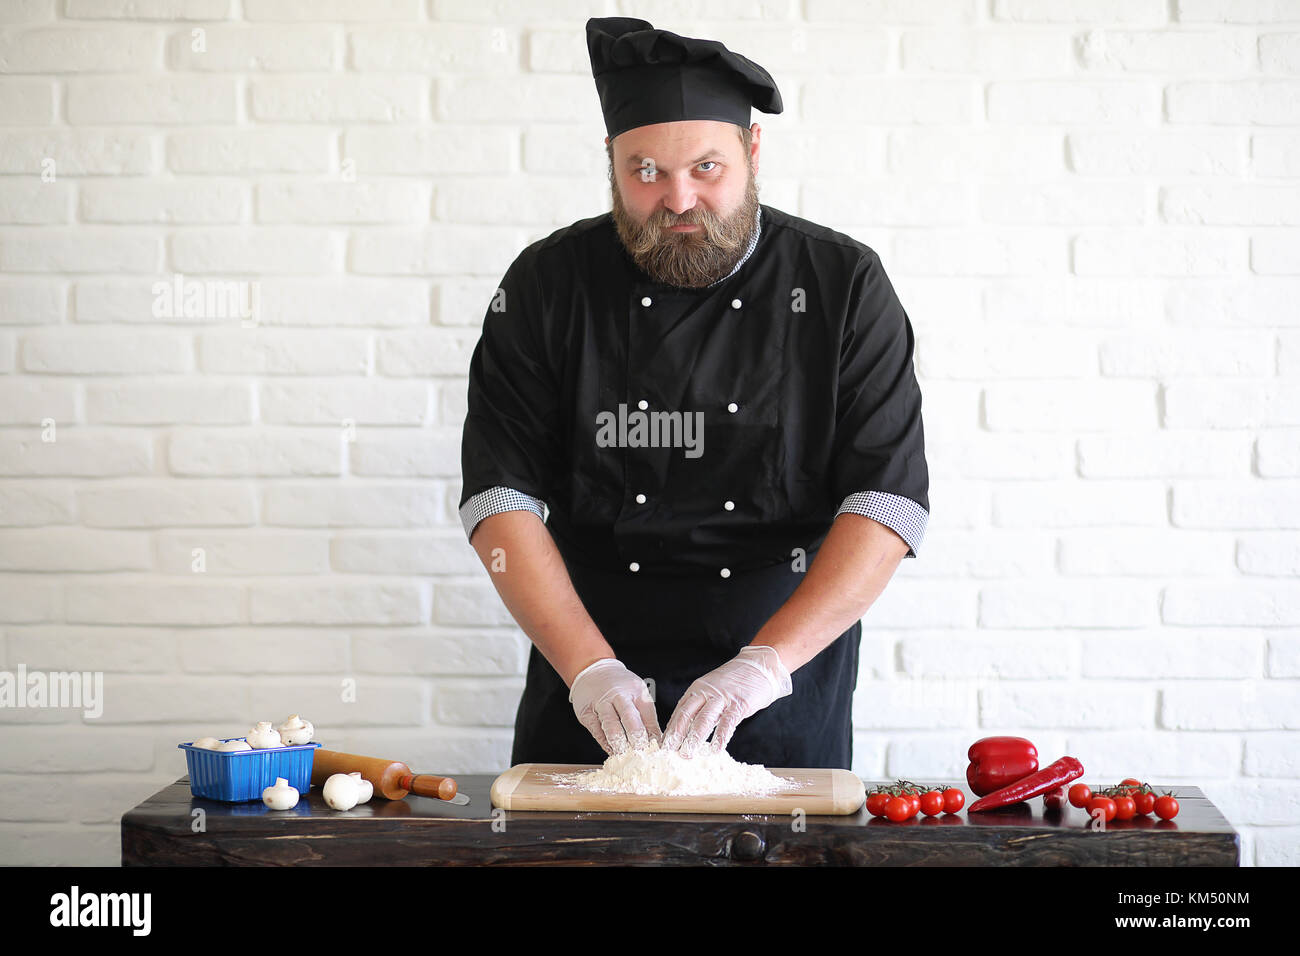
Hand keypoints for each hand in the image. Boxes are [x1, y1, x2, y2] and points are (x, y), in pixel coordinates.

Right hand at [568, 658, 660, 755]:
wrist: (593, 670)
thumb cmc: (620, 686)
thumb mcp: (636, 693)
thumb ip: (645, 715)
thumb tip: (656, 741)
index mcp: (636, 690)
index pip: (648, 716)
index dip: (652, 735)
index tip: (656, 750)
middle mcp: (619, 695)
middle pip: (630, 719)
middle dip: (637, 740)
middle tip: (642, 754)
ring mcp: (601, 703)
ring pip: (611, 727)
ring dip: (620, 744)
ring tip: (626, 756)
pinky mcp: (586, 712)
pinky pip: (597, 731)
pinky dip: (606, 743)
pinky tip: (612, 751)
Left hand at [661, 645, 791, 756]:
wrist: (760, 666)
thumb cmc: (735, 682)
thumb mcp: (712, 690)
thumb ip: (700, 707)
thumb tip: (686, 730)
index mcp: (697, 690)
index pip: (679, 711)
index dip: (670, 729)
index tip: (663, 746)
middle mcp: (706, 692)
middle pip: (687, 714)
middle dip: (676, 734)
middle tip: (668, 752)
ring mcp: (723, 697)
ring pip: (704, 719)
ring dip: (694, 738)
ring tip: (687, 754)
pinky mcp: (739, 703)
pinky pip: (728, 722)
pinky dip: (721, 736)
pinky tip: (715, 749)